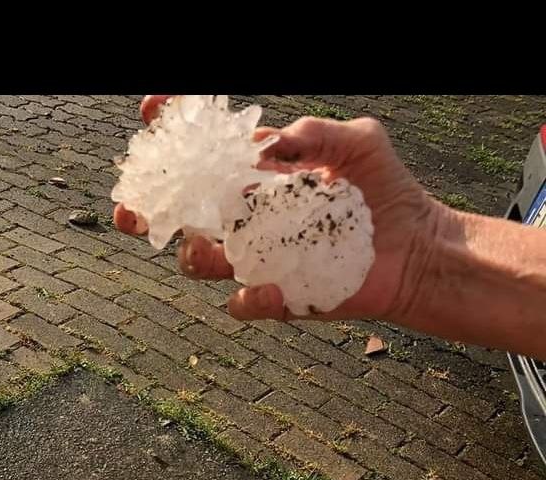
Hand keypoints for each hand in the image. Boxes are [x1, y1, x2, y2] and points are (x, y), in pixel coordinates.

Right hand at [113, 95, 446, 323]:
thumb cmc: (385, 190)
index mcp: (257, 176)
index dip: (173, 131)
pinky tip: (272, 288)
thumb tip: (268, 144)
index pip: (206, 152)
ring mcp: (257, 259)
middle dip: (146, 211)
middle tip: (128, 207)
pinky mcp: (277, 297)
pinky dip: (251, 298)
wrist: (416, 249)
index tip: (152, 111)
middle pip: (180, 216)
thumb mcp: (359, 143)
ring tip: (201, 247)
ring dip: (190, 255)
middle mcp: (246, 219)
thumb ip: (317, 134)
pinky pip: (245, 303)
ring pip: (199, 262)